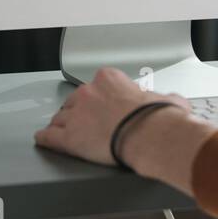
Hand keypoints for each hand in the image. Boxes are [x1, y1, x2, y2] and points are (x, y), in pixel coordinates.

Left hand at [34, 67, 190, 166]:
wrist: (151, 136)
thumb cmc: (159, 119)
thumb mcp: (168, 100)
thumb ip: (165, 98)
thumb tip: (174, 102)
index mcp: (109, 79)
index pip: (95, 86)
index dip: (98, 100)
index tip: (103, 108)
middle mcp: (89, 92)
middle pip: (75, 101)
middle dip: (79, 112)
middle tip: (88, 124)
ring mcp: (76, 114)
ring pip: (61, 117)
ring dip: (62, 125)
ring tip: (63, 132)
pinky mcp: (69, 138)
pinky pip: (49, 136)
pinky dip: (45, 138)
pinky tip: (43, 139)